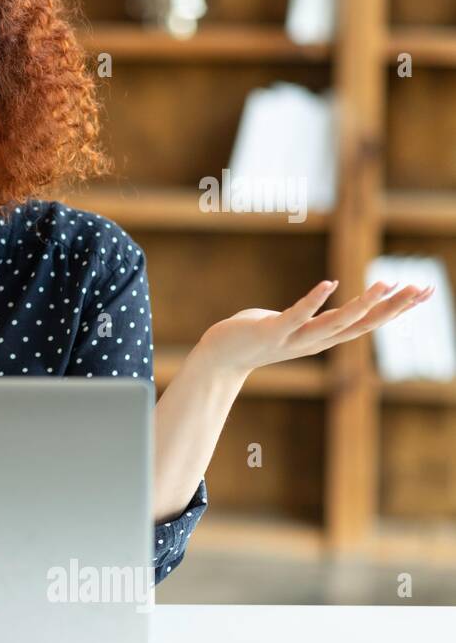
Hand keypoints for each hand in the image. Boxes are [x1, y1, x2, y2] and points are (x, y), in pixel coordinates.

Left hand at [196, 278, 434, 374]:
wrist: (218, 358)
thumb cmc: (252, 335)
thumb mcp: (289, 323)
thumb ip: (310, 315)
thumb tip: (325, 299)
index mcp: (321, 338)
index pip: (367, 324)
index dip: (396, 310)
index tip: (424, 293)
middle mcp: (313, 342)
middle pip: (361, 325)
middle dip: (392, 307)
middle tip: (422, 289)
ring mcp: (293, 339)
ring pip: (334, 323)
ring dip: (360, 305)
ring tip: (384, 284)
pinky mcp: (271, 332)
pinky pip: (296, 315)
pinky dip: (313, 301)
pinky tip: (329, 284)